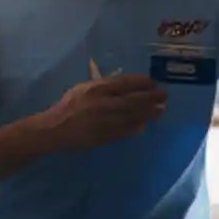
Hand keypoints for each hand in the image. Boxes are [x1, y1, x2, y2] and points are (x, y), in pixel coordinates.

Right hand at [46, 74, 167, 149]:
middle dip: (151, 98)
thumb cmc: (70, 104)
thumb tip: (128, 86)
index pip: (124, 83)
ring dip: (148, 113)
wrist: (55, 128)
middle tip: (164, 96)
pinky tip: (144, 126)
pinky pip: (123, 132)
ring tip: (160, 111)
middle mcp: (102, 103)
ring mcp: (103, 121)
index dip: (141, 82)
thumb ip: (104, 86)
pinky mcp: (102, 137)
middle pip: (132, 100)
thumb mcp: (84, 87)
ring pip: (131, 117)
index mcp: (96, 89)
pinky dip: (135, 128)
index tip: (153, 82)